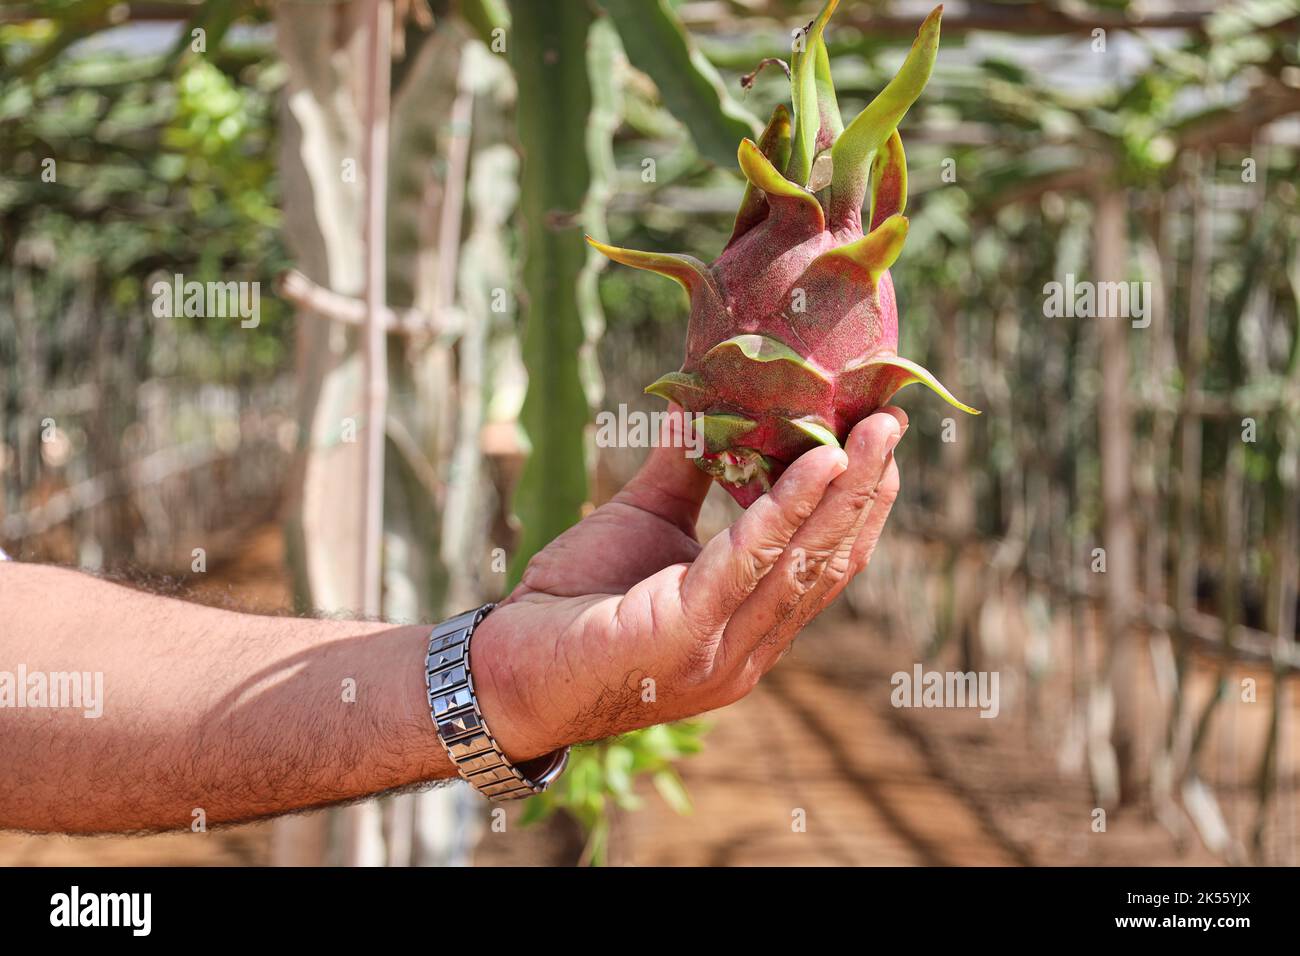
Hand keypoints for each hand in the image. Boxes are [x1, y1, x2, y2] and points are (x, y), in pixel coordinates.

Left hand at [472, 404, 905, 760]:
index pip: (824, 566)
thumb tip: (707, 397)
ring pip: (802, 562)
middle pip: (828, 562)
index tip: (880, 444)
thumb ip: (684, 471)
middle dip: (866, 491)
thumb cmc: (572, 599)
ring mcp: (723, 653)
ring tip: (872, 432)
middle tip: (893, 423)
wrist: (501, 669)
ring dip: (843, 493)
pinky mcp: (685, 638)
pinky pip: (748, 562)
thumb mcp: (643, 523)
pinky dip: (785, 509)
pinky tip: (813, 463)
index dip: (858, 506)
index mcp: (748, 628)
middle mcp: (750, 650)